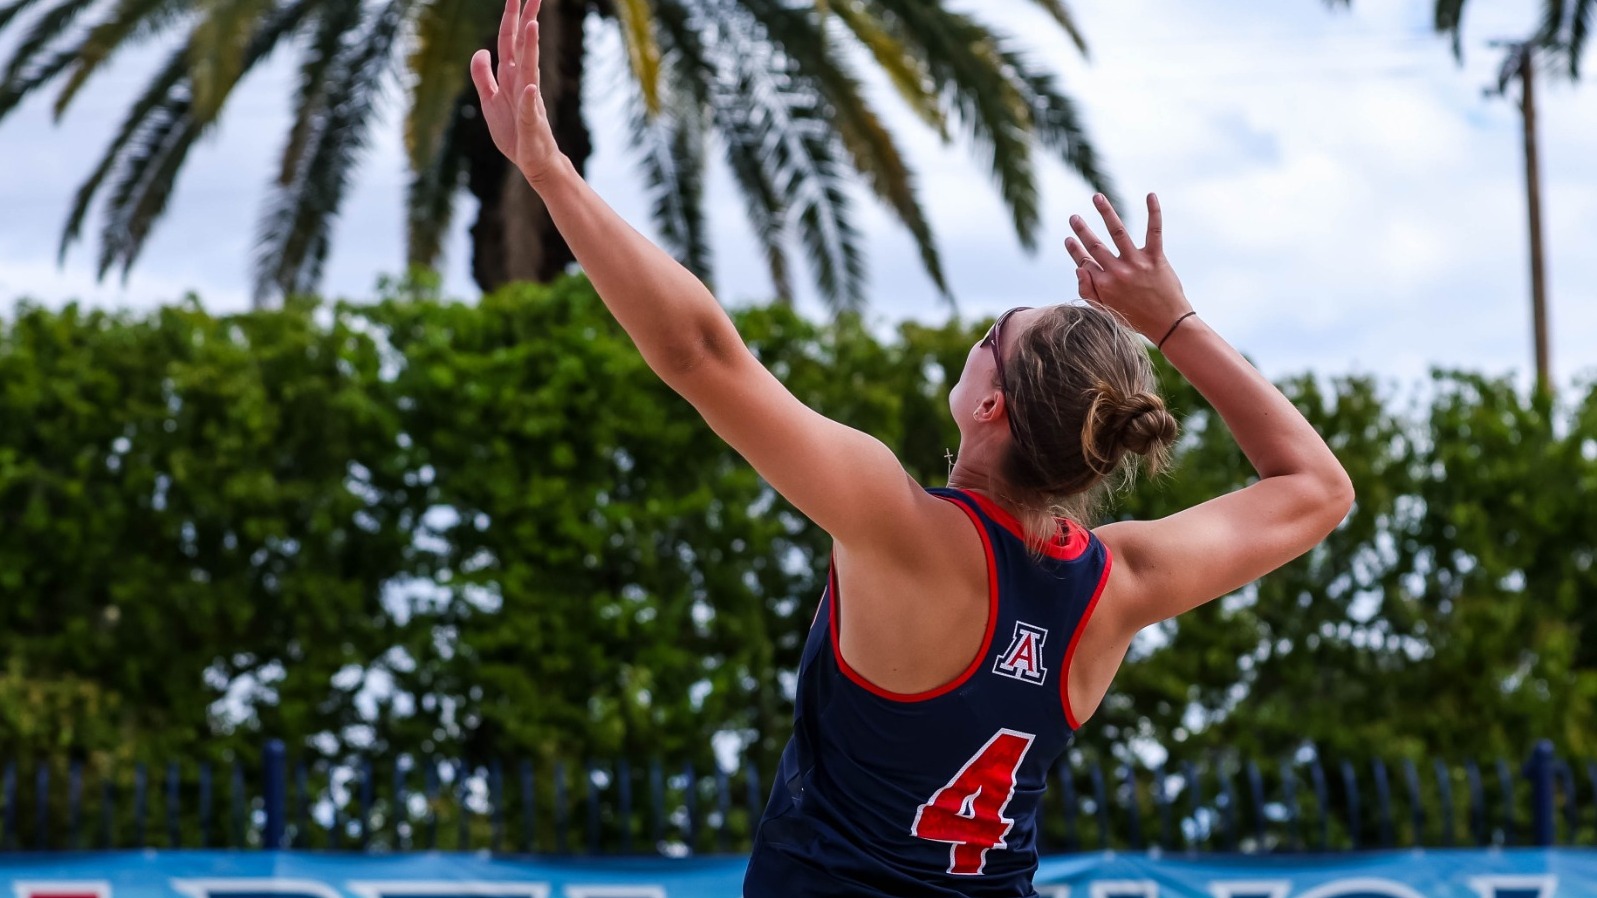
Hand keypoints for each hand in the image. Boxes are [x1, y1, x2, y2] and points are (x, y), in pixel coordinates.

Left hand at [469, 0, 563, 182]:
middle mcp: (523, 82)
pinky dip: (529, 97)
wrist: (533, 161)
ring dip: (530, 48)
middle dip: (526, 19)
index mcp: (511, 76)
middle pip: (522, 46)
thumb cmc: (514, 132)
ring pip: (529, 69)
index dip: (510, 18)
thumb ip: (483, 76)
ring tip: (532, 25)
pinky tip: (530, 86)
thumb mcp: (489, 100)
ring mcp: (529, 101)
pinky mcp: (531, 123)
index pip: (510, 40)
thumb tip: (481, 50)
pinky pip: (529, 108)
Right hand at [1066, 193, 1192, 342]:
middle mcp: (1117, 272)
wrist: (1168, 324)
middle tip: (1074, 217)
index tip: (1068, 239)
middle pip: (1095, 245)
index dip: (1074, 250)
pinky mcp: (1155, 258)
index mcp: (1104, 285)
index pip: (1084, 263)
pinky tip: (1150, 195)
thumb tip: (1079, 268)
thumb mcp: (1105, 310)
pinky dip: (1153, 212)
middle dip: (1082, 230)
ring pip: (1117, 231)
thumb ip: (1088, 291)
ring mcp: (1136, 263)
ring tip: (1097, 197)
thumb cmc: (1136, 318)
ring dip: (1105, 212)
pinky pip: (1154, 230)